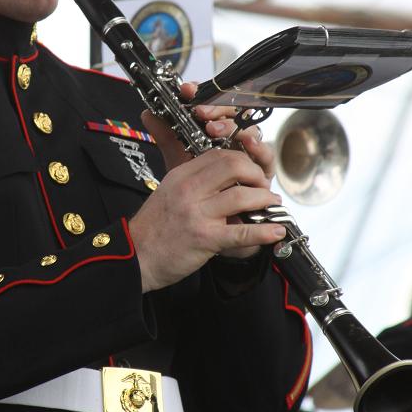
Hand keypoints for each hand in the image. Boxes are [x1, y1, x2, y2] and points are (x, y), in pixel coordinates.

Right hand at [128, 142, 285, 291]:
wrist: (135, 256)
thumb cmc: (152, 228)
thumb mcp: (167, 192)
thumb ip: (192, 181)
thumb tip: (220, 175)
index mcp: (181, 176)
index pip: (219, 155)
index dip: (242, 160)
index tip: (251, 171)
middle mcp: (189, 190)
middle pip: (235, 166)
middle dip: (257, 175)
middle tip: (263, 186)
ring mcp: (198, 214)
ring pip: (243, 196)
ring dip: (264, 201)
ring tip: (271, 206)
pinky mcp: (205, 238)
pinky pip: (242, 232)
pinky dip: (264, 232)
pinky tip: (276, 231)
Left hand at [142, 82, 273, 180]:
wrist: (207, 221)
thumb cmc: (198, 190)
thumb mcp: (178, 160)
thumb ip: (167, 137)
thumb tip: (148, 113)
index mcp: (217, 131)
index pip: (213, 105)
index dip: (202, 94)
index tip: (187, 90)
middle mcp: (236, 138)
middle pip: (235, 113)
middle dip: (217, 109)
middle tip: (200, 112)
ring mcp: (251, 153)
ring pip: (251, 130)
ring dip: (234, 127)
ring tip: (216, 129)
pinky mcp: (263, 171)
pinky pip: (266, 156)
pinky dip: (259, 148)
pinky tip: (248, 143)